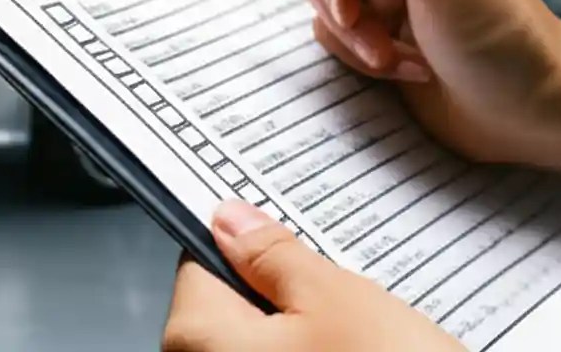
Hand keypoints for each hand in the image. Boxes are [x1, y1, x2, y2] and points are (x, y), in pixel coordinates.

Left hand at [163, 200, 465, 351]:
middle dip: (282, 303)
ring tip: (363, 346)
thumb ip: (273, 255)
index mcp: (197, 340)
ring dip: (303, 343)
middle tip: (342, 305)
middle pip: (228, 316)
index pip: (200, 264)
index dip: (249, 250)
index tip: (288, 248)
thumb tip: (230, 220)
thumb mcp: (336, 298)